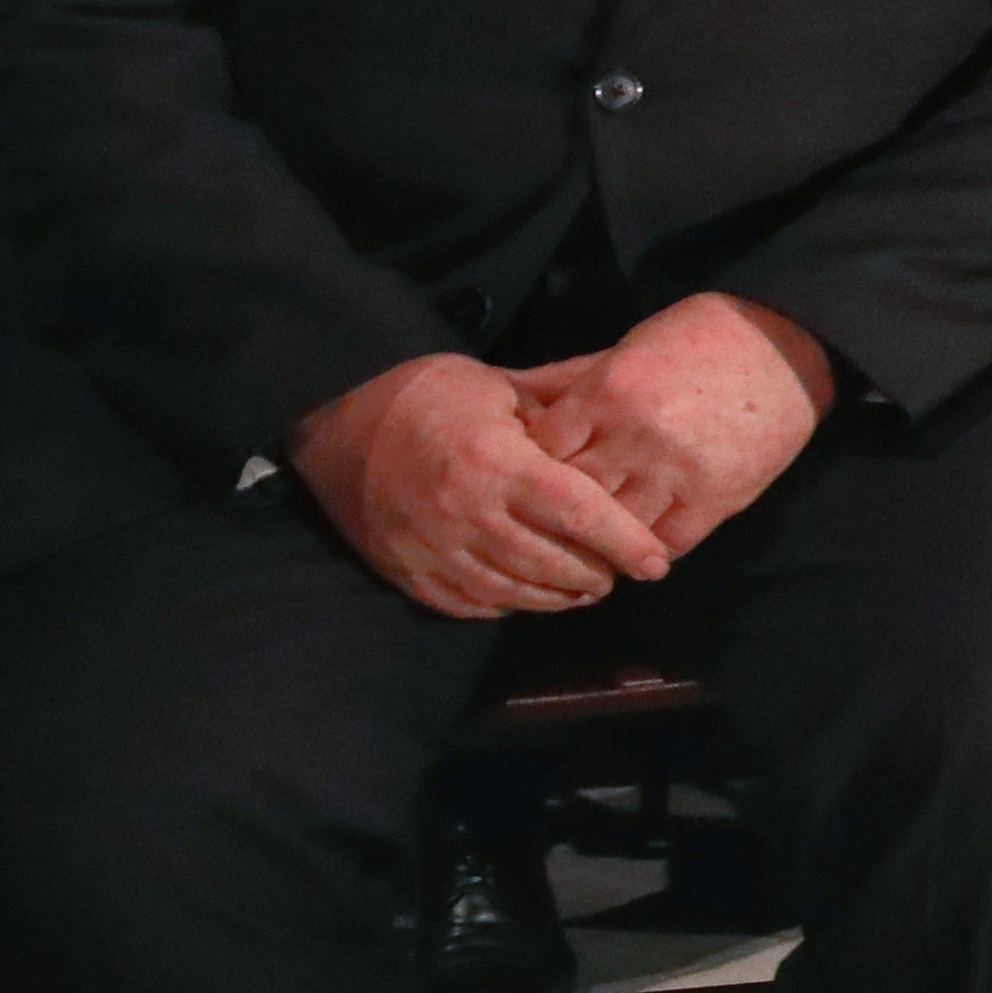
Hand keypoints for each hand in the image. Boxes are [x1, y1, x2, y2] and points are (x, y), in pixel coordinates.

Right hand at [283, 353, 671, 617]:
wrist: (333, 422)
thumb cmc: (427, 395)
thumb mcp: (499, 387)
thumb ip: (559, 411)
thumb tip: (621, 419)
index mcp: (496, 464)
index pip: (578, 513)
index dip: (625, 542)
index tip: (658, 561)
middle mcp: (467, 515)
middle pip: (553, 564)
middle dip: (598, 575)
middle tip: (623, 571)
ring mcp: (434, 551)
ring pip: (516, 593)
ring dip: (560, 597)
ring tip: (588, 587)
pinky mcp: (408, 574)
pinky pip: (472, 605)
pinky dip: (511, 605)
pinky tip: (533, 594)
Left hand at [511, 294, 835, 557]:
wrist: (789, 345)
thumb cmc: (701, 336)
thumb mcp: (627, 346)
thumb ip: (572, 379)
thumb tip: (510, 397)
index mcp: (607, 392)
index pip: (540, 449)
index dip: (528, 464)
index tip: (527, 474)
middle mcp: (635, 437)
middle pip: (569, 494)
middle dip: (554, 508)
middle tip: (544, 521)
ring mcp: (677, 472)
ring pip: (613, 528)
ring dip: (597, 539)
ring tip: (585, 546)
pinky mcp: (717, 498)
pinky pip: (665, 543)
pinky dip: (644, 550)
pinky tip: (634, 547)